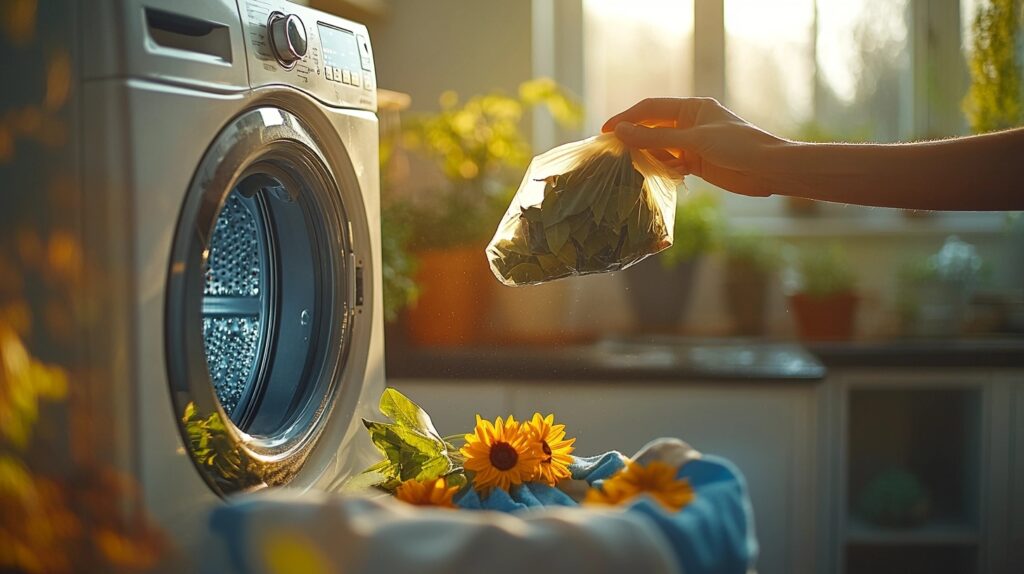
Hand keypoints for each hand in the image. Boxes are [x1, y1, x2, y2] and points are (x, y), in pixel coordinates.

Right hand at [602, 97, 788, 196]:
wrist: (768, 169)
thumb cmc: (737, 146)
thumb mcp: (693, 140)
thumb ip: (656, 137)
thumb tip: (621, 132)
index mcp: (691, 108)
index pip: (651, 108)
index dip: (627, 118)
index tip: (606, 130)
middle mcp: (690, 123)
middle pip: (653, 128)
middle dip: (634, 138)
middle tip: (611, 152)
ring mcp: (692, 145)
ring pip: (660, 148)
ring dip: (645, 156)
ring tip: (625, 167)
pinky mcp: (697, 164)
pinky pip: (670, 164)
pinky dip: (659, 170)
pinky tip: (649, 176)